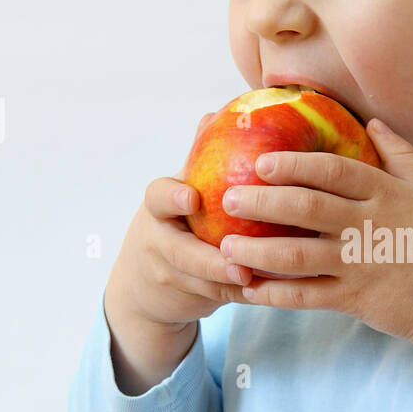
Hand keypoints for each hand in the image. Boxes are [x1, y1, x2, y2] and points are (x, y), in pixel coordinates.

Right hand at [104, 113, 254, 332]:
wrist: (144, 285)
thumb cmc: (176, 223)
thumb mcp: (180, 192)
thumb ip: (199, 159)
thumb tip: (218, 112)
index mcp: (159, 208)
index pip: (158, 196)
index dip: (172, 197)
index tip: (192, 197)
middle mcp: (157, 241)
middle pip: (178, 251)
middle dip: (206, 260)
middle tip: (237, 264)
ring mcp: (167, 273)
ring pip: (199, 281)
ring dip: (228, 282)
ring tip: (254, 281)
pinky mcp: (184, 299)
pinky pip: (215, 298)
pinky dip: (239, 295)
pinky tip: (268, 291)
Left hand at [217, 117, 412, 346]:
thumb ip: (402, 154)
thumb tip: (373, 121)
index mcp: (385, 194)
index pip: (332, 170)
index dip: (293, 163)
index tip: (261, 160)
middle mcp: (367, 226)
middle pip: (305, 207)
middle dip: (262, 200)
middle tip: (229, 197)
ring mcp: (358, 264)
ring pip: (296, 254)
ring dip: (256, 249)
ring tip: (226, 244)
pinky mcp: (354, 299)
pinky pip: (306, 296)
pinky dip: (275, 294)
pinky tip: (249, 289)